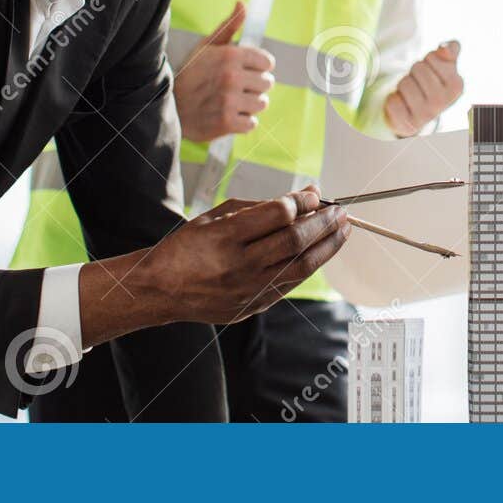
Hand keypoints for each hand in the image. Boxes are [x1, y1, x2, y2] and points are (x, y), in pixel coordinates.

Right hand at [78, 186, 349, 343]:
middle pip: (295, 240)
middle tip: (340, 211)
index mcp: (226, 238)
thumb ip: (261, 206)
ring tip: (343, 230)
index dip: (302, 202)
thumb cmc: (187, 246)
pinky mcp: (252, 307)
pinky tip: (320, 252)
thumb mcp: (217, 216)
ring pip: (301, 266)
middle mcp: (239, 266)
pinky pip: (290, 284)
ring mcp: (247, 290)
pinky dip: (309, 266)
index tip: (314, 195)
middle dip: (324, 223)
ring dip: (327, 246)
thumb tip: (305, 196)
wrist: (159, 290)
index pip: (278, 214)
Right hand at [174, 1, 276, 141]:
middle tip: (236, 88)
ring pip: (262, 103)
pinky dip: (242, 122)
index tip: (246, 71)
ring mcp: (229, 101)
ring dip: (249, 104)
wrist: (169, 106)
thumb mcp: (207, 45)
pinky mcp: (227, 122)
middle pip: (267, 83)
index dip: (258, 67)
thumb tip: (243, 4)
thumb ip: (230, 25)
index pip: (267, 62)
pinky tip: (229, 114)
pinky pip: (252, 123)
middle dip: (254, 86)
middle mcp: (231, 77)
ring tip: (232, 101)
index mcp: (230, 55)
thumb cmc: (191, 74)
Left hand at [384, 40, 464, 136]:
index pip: (432, 56)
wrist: (418, 113)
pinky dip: (394, 99)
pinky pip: (392, 101)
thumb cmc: (432, 83)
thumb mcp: (444, 66)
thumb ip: (450, 50)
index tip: (432, 71)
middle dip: (415, 72)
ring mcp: (426, 115)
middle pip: (417, 68)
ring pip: (404, 83)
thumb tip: (444, 48)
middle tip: (420, 83)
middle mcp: (443, 102)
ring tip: (411, 94)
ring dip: (403, 85)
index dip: (428, 60)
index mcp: (456, 86)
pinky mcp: (408, 124)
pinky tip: (403, 104)